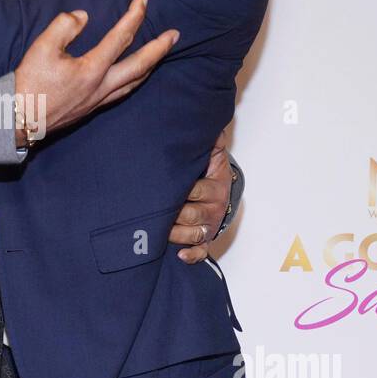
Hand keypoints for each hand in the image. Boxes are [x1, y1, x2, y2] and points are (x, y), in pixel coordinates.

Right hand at [13, 0, 176, 141]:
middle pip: (140, 65)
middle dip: (159, 48)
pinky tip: (133, 77)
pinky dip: (134, 80)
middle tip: (174, 35)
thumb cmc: (29, 83)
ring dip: (150, 66)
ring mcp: (98, 100)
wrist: (18, 118)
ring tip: (159, 54)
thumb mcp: (42, 47)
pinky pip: (121, 92)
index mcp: (92, 69)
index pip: (121, 37)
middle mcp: (101, 87)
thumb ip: (64, 26)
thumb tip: (83, 16)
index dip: (135, 16)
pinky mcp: (90, 108)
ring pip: (134, 82)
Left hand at [170, 128, 232, 263]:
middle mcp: (213, 209)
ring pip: (193, 234)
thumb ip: (210, 141)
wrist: (223, 193)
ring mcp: (209, 226)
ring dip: (176, 235)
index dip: (179, 190)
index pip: (197, 190)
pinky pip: (201, 252)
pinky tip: (180, 256)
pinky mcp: (205, 241)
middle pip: (192, 215)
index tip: (162, 188)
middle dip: (172, 214)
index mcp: (214, 187)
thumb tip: (205, 122)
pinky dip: (192, 255)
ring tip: (158, 232)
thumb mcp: (212, 156)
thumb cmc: (210, 174)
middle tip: (153, 212)